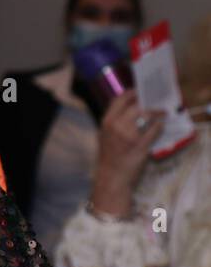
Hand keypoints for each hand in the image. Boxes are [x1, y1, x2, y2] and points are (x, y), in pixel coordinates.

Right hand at [91, 89, 163, 214]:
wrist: (111, 176)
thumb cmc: (108, 156)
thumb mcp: (104, 135)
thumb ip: (114, 122)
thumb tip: (128, 110)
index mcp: (106, 121)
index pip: (119, 100)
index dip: (130, 93)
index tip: (138, 90)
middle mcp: (117, 125)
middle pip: (135, 105)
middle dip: (147, 102)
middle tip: (154, 102)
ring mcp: (130, 135)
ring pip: (146, 115)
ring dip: (156, 113)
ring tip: (161, 113)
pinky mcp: (141, 144)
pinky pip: (154, 130)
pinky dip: (158, 126)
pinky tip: (160, 125)